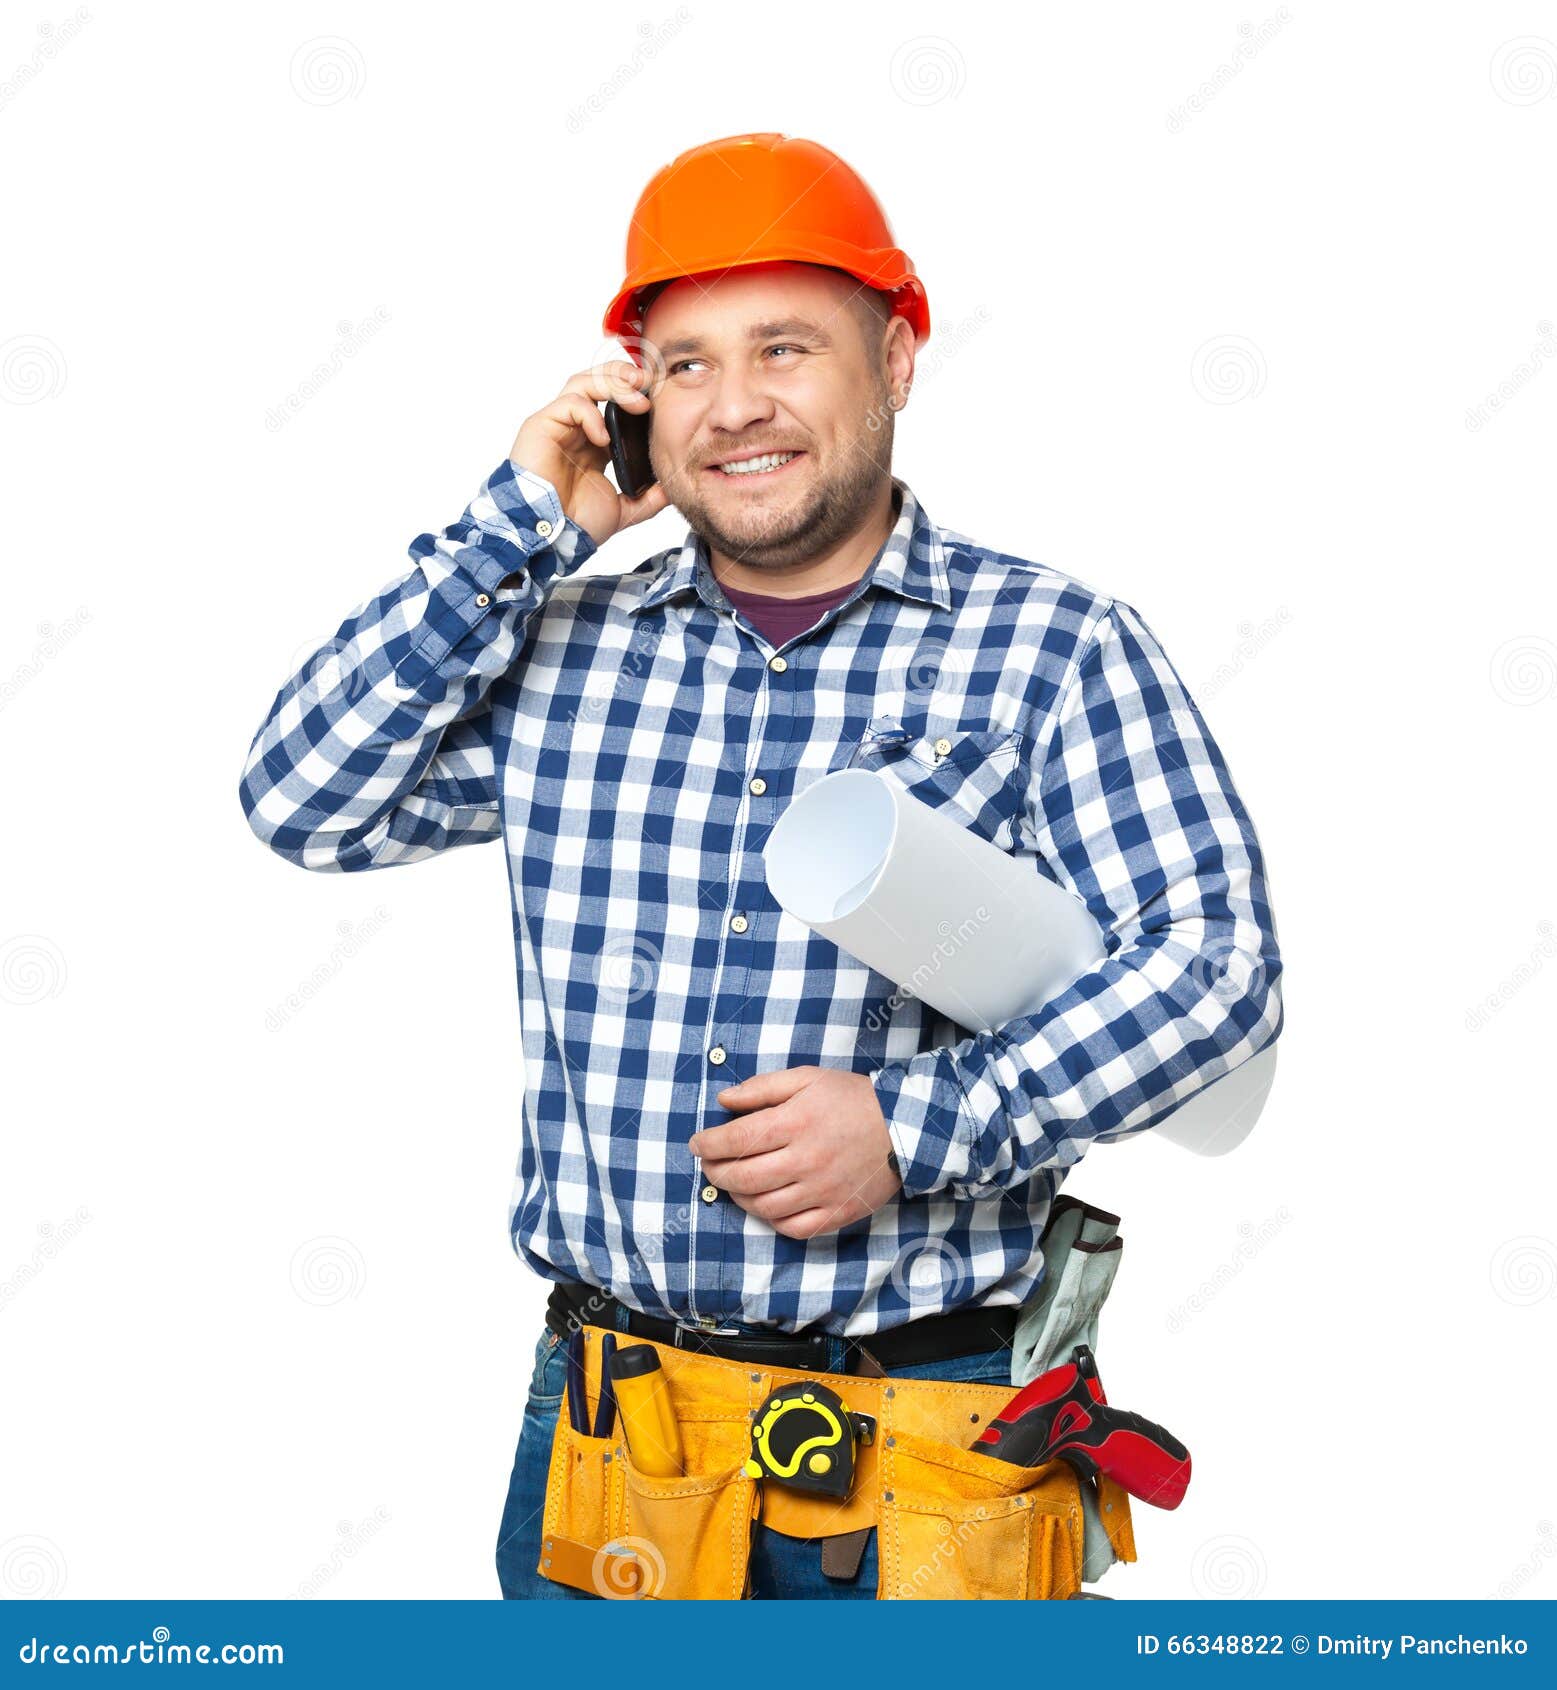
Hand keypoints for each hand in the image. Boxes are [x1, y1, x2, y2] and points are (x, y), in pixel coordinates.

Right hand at [508, 359, 668, 544]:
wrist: (552, 538)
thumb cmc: (577, 524)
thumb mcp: (624, 510)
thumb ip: (648, 498)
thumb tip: (671, 488)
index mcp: (594, 442)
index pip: (614, 402)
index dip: (637, 392)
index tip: (662, 395)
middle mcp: (576, 428)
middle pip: (598, 381)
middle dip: (625, 376)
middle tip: (651, 383)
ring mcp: (558, 425)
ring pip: (583, 382)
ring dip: (613, 383)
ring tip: (638, 398)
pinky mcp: (542, 426)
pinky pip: (570, 404)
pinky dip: (591, 415)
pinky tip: (604, 439)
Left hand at [687, 1066, 902, 1239]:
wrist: (905, 1126)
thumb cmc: (852, 1098)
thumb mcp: (807, 1078)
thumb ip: (762, 1088)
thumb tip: (724, 1101)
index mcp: (795, 1122)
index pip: (735, 1140)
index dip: (708, 1144)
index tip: (696, 1144)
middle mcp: (805, 1160)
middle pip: (742, 1177)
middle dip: (716, 1171)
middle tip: (709, 1164)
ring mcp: (821, 1191)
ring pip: (763, 1206)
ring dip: (739, 1197)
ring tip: (734, 1183)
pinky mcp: (836, 1213)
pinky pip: (793, 1228)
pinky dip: (771, 1219)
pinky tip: (765, 1204)